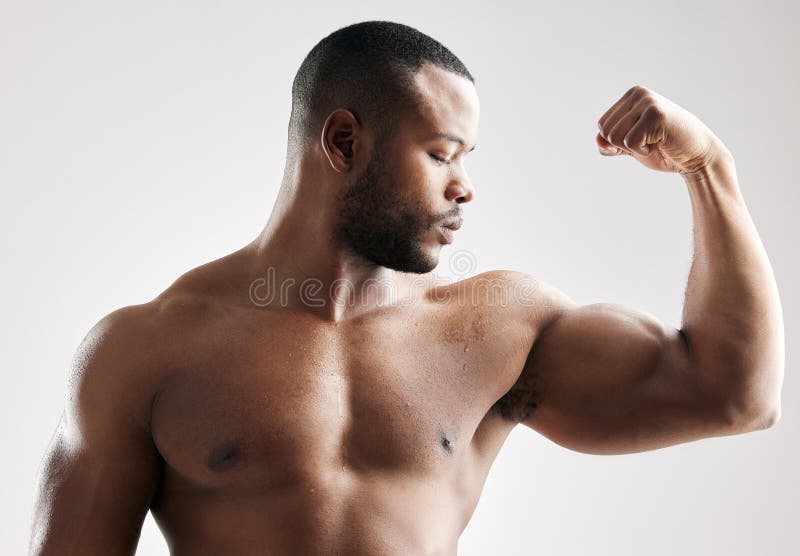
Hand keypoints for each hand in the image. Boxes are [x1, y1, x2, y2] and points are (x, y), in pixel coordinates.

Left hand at [596, 85, 728, 174]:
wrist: (697, 156)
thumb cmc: (664, 150)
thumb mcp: (630, 147)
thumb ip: (610, 143)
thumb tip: (598, 139)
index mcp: (631, 96)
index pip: (602, 125)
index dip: (616, 142)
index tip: (640, 139)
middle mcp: (638, 94)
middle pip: (606, 131)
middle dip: (623, 146)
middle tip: (649, 142)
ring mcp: (648, 102)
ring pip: (614, 137)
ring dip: (633, 148)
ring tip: (654, 142)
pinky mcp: (656, 115)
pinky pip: (630, 143)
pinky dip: (642, 151)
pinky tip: (660, 143)